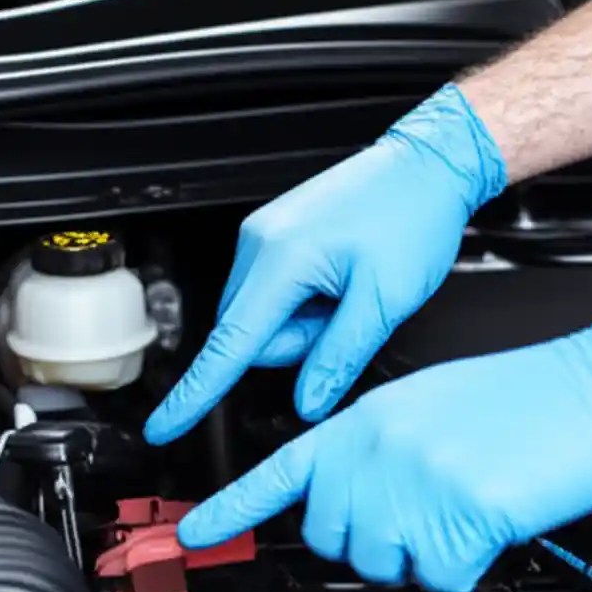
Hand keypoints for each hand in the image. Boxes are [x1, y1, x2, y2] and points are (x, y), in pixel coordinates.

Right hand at [143, 84, 508, 443]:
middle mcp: (259, 243)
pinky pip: (271, 290)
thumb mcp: (385, 301)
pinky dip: (303, 299)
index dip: (195, 395)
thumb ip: (338, 357)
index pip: (229, 347)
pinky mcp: (273, 232)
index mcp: (281, 260)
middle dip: (296, 343)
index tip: (165, 427)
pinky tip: (338, 278)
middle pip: (248, 335)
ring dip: (302, 321)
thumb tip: (308, 400)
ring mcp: (262, 234)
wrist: (427, 164)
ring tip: (347, 290)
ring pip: (261, 315)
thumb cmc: (412, 216)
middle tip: (346, 315)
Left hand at [174, 299, 591, 591]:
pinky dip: (465, 565)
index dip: (229, 510)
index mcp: (364, 420)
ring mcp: (414, 481)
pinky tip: (487, 522)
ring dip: (420, 555)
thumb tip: (354, 504)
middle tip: (419, 513)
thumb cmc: (521, 398)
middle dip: (370, 542)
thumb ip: (377, 452)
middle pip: (332, 539)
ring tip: (459, 509)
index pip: (278, 472)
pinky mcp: (458, 513)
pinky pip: (440, 578)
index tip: (194, 534)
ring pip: (381, 565)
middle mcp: (376, 449)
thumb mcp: (426, 409)